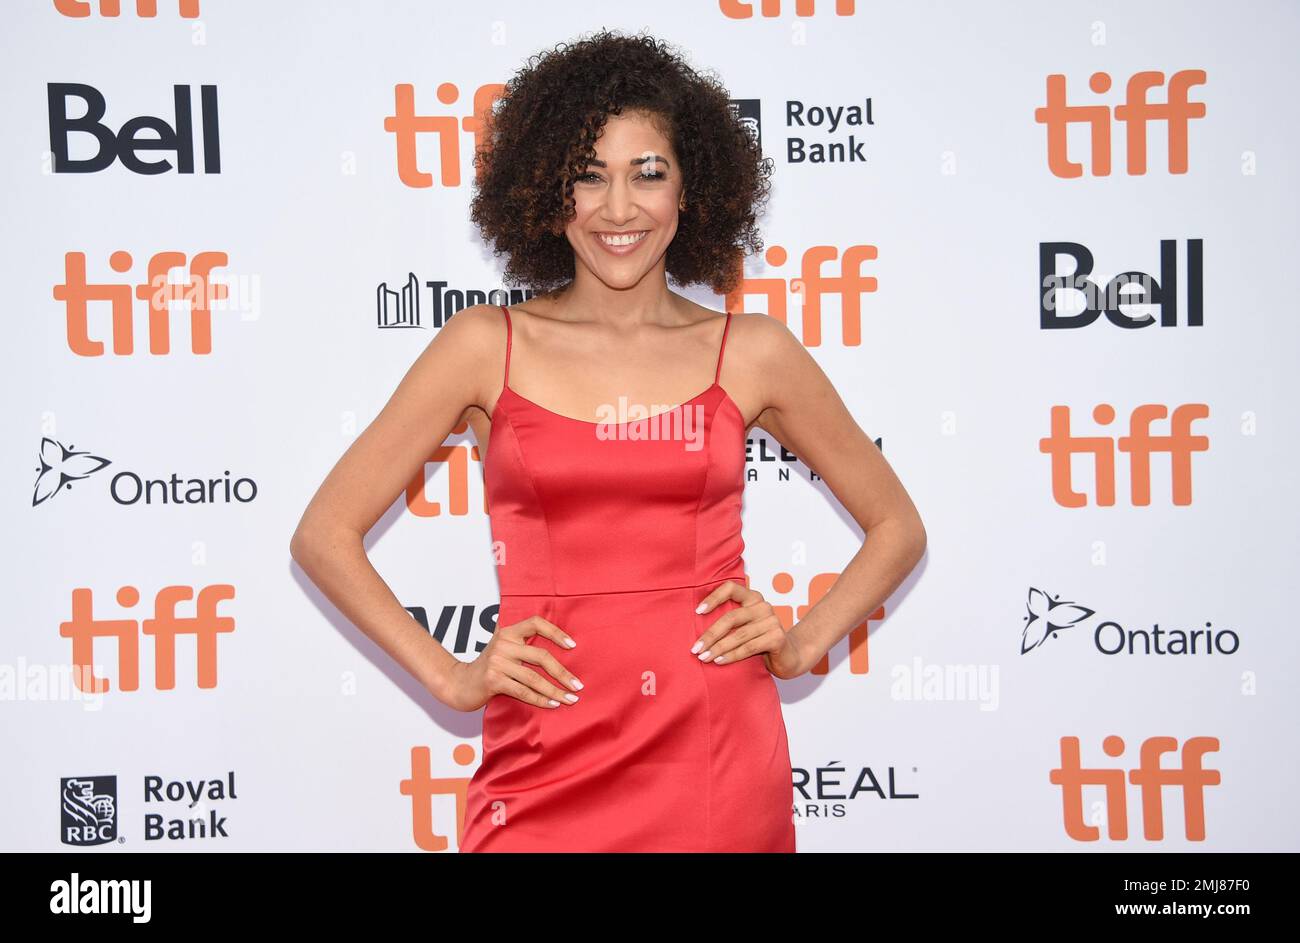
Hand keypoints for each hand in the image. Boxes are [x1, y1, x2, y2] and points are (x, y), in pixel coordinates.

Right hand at [442, 615, 583, 711]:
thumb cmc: (488, 669)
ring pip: (534, 678)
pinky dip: (540, 699)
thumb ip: (524, 648)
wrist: (459, 684)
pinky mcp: (493, 680)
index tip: (573, 645)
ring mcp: (497, 662)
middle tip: (578, 685)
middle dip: (562, 673)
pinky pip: (523, 691)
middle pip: (541, 656)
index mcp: (508, 632)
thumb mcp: (504, 651)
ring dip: (555, 690)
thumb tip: (560, 658)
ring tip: (570, 699)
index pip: (536, 623)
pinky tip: (552, 704)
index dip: (555, 632)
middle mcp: (503, 644)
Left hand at [692, 581, 805, 678]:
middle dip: (710, 634)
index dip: (713, 597)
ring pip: (738, 635)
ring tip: (704, 657)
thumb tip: (697, 630)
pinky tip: (719, 661)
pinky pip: (749, 647)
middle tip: (696, 648)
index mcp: (753, 598)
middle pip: (731, 617)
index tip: (697, 612)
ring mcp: (772, 621)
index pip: (731, 588)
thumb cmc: (760, 641)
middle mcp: (763, 606)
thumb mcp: (744, 627)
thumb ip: (730, 622)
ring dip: (718, 648)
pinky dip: (732, 655)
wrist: (790, 657)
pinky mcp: (777, 638)